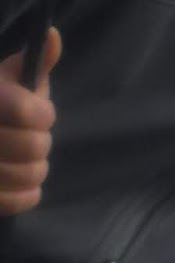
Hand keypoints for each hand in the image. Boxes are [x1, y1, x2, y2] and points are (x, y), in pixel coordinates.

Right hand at [0, 25, 59, 216]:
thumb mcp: (8, 81)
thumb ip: (34, 66)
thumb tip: (55, 38)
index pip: (27, 111)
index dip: (42, 114)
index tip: (38, 112)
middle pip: (33, 147)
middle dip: (39, 142)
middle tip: (28, 137)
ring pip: (30, 175)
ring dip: (35, 168)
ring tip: (23, 158)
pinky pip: (21, 201)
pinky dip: (28, 192)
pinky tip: (19, 179)